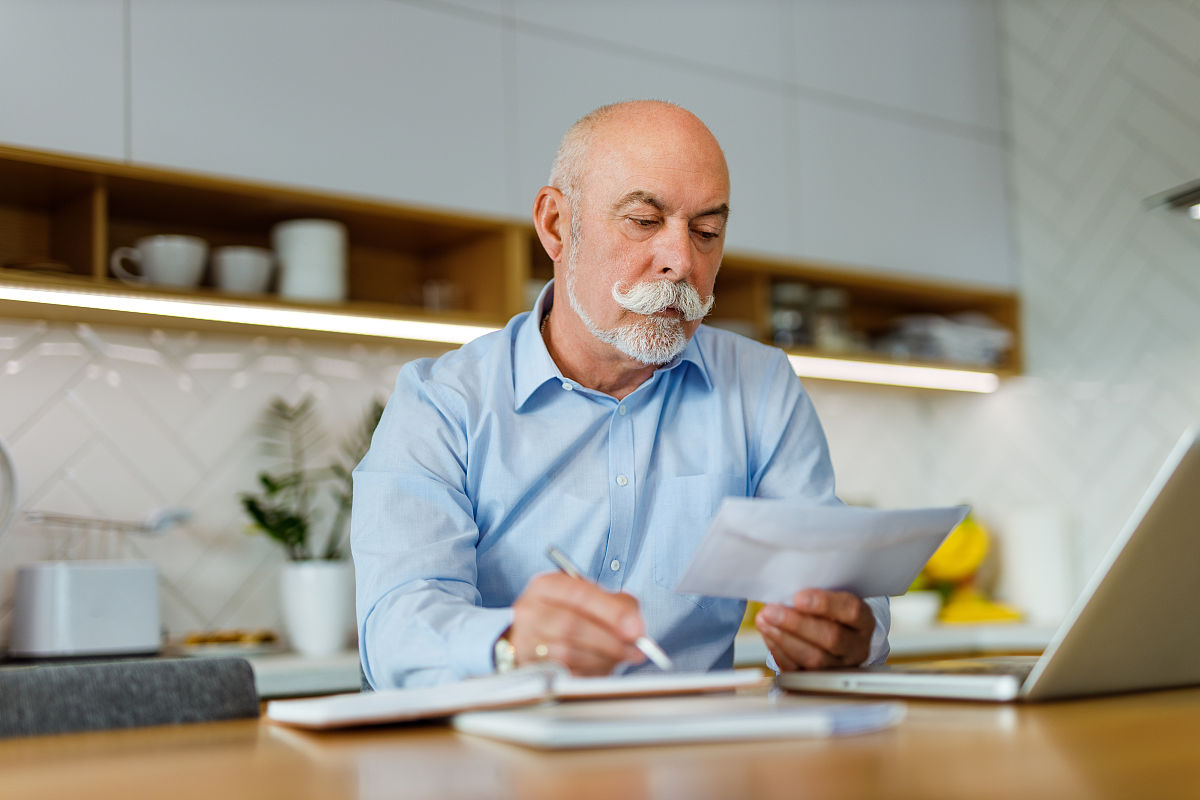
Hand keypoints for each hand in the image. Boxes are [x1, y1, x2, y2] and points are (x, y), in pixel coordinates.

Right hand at [508, 572, 646, 675]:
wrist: (534, 634)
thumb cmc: (568, 612)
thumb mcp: (590, 597)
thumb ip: (617, 605)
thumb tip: (635, 628)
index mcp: (545, 586)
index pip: (579, 595)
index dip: (611, 613)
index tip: (636, 629)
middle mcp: (529, 611)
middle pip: (571, 625)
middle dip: (610, 640)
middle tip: (636, 649)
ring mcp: (525, 641)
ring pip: (568, 653)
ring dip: (602, 658)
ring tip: (622, 657)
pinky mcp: (529, 667)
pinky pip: (564, 674)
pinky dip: (589, 672)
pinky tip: (603, 667)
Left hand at [755, 589, 874, 670]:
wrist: (837, 635)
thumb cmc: (830, 612)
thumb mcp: (832, 598)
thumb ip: (815, 596)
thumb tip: (786, 593)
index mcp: (864, 621)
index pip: (851, 611)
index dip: (824, 604)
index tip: (798, 597)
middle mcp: (857, 647)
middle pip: (831, 638)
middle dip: (796, 624)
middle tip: (771, 611)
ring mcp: (840, 667)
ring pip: (814, 658)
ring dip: (784, 638)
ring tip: (765, 621)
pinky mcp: (820, 680)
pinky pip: (799, 670)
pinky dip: (779, 652)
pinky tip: (769, 635)